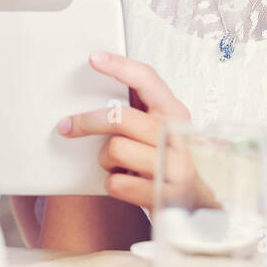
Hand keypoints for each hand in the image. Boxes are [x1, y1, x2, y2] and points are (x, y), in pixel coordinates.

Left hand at [59, 51, 209, 211]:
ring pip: (115, 150)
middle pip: (120, 117)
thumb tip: (100, 96)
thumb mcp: (164, 131)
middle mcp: (177, 136)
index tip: (94, 58)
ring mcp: (173, 167)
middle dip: (87, 122)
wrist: (200, 207)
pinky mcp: (163, 196)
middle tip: (67, 125)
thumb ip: (142, 113)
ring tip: (118, 165)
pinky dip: (114, 184)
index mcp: (175, 113)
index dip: (119, 66)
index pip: (147, 79)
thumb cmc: (171, 161)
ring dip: (106, 160)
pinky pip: (117, 184)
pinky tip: (127, 183)